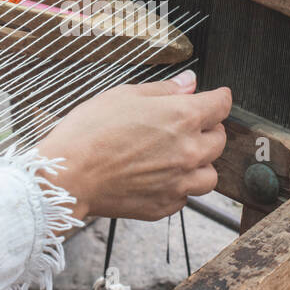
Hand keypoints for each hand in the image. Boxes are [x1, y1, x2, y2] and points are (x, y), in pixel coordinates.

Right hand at [37, 70, 230, 221]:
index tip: (216, 97)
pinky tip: (159, 177)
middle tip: (188, 127)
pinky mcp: (165, 206)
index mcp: (182, 118)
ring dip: (200, 164)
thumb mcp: (125, 95)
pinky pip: (186, 197)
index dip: (219, 98)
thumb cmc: (90, 132)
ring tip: (178, 157)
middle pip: (219, 141)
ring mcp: (179, 183)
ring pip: (209, 175)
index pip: (221, 106)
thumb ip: (164, 90)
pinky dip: (178, 187)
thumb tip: (189, 83)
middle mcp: (188, 152)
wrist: (68, 175)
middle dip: (208, 130)